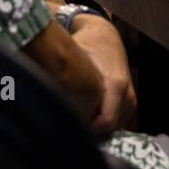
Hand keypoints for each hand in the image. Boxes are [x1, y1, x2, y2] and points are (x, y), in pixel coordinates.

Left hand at [69, 16, 136, 135]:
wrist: (106, 37)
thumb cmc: (89, 44)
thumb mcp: (74, 54)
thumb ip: (62, 73)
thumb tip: (38, 86)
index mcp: (116, 84)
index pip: (105, 122)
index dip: (86, 130)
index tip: (65, 127)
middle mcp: (127, 96)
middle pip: (108, 129)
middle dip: (88, 132)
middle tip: (64, 126)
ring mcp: (130, 102)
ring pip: (112, 129)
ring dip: (94, 129)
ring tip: (73, 121)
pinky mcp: (129, 105)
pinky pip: (115, 124)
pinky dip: (100, 125)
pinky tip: (85, 117)